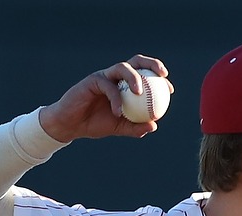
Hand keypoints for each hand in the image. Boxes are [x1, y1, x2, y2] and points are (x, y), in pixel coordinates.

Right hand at [37, 54, 169, 142]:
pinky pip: (107, 86)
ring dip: (134, 77)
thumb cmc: (96, 123)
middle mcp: (116, 76)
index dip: (159, 77)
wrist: (72, 125)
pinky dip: (115, 99)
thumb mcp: (119, 128)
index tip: (170, 89)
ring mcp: (104, 76)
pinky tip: (118, 112)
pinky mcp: (92, 80)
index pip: (145, 74)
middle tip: (163, 76)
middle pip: (136, 62)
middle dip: (152, 64)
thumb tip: (154, 125)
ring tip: (140, 92)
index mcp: (125, 84)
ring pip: (122, 68)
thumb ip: (135, 127)